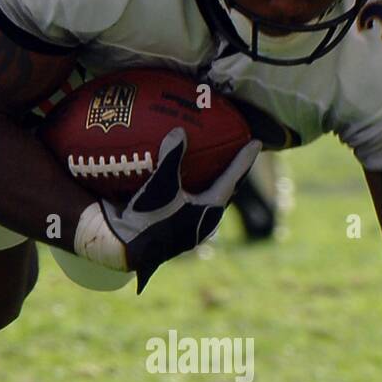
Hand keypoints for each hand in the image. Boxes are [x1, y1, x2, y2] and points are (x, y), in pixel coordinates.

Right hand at [100, 128, 261, 291]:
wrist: (125, 250)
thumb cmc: (148, 220)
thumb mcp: (161, 187)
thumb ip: (171, 158)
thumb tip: (179, 131)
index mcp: (209, 212)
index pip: (231, 180)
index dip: (243, 160)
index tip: (256, 142)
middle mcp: (203, 221)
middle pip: (223, 191)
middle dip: (230, 173)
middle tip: (236, 153)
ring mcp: (188, 226)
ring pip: (206, 199)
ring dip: (209, 181)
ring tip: (210, 163)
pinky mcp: (172, 227)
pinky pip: (188, 203)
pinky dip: (189, 188)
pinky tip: (180, 178)